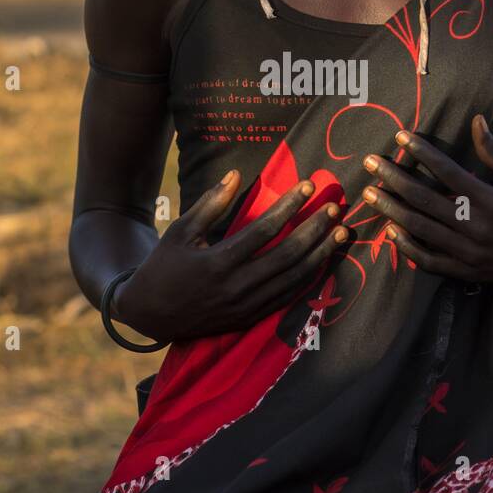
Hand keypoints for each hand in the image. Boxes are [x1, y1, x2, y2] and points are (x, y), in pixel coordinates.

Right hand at [113, 170, 347, 343]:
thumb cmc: (165, 265)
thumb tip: (236, 174)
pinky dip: (310, 277)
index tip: (308, 185)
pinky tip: (324, 259)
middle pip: (288, 255)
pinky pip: (289, 296)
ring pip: (294, 278)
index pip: (264, 230)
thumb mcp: (181, 231)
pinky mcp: (251, 318)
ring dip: (321, 254)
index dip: (289, 206)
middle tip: (335, 206)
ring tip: (341, 231)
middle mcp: (237, 287)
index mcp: (218, 262)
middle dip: (315, 229)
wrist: (151, 315)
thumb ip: (211, 204)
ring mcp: (247, 306)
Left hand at [359, 117, 492, 289]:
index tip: (400, 137)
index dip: (421, 152)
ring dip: (392, 210)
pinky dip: (408, 247)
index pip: (447, 172)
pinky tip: (391, 231)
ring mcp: (469, 253)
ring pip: (421, 230)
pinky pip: (430, 261)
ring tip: (369, 194)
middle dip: (393, 179)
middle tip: (370, 163)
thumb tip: (476, 121)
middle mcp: (476, 228)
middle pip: (424, 201)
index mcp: (492, 201)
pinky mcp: (467, 272)